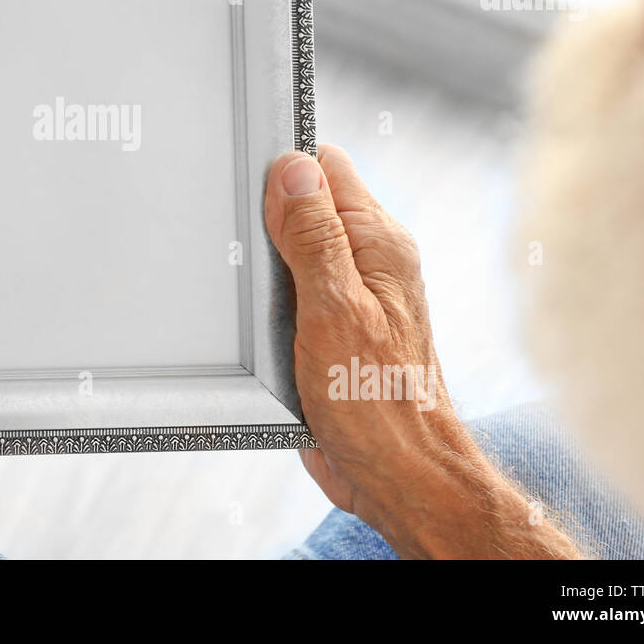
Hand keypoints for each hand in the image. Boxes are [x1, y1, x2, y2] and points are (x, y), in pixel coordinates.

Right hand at [265, 146, 578, 557]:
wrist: (397, 476)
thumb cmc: (376, 403)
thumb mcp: (334, 309)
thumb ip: (313, 236)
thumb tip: (293, 168)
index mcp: (378, 242)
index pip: (325, 166)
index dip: (283, 170)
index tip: (250, 195)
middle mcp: (368, 261)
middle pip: (305, 205)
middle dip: (266, 220)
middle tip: (246, 260)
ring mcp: (351, 294)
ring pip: (292, 251)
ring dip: (264, 268)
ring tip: (254, 301)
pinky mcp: (332, 328)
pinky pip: (291, 292)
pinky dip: (269, 302)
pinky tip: (258, 325)